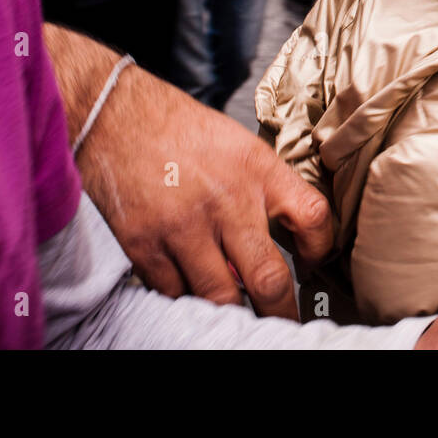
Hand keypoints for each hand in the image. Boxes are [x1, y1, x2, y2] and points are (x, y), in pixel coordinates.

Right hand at [78, 67, 331, 316]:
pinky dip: (187, 299)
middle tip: (284, 320)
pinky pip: (176, 294)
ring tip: (238, 314)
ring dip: (233, 312)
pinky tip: (193, 291)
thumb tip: (271, 247)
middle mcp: (227, 200)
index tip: (311, 263)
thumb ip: (262, 192)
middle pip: (269, 278)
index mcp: (257, 169)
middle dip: (281, 311)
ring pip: (221, 297)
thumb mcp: (238, 145)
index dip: (320, 248)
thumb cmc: (179, 130)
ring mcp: (185, 227)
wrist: (117, 116)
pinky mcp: (146, 245)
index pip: (312, 217)